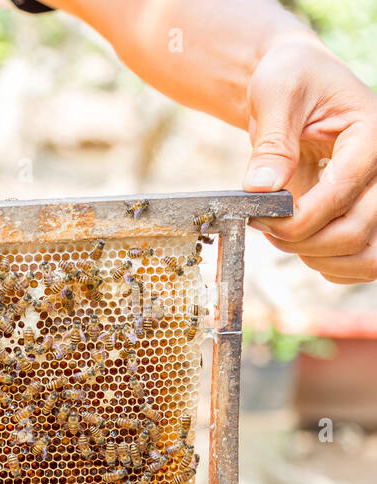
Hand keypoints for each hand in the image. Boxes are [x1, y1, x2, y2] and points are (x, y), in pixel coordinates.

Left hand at [244, 40, 376, 283]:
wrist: (297, 83)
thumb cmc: (289, 79)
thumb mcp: (276, 92)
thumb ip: (272, 140)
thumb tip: (260, 186)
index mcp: (371, 135)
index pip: (343, 192)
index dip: (298, 218)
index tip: (258, 218)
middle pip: (357, 231)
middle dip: (303, 242)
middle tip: (264, 230)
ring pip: (366, 253)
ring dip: (318, 258)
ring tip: (281, 237)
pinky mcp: (367, 211)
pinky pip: (361, 258)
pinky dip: (329, 263)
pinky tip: (300, 246)